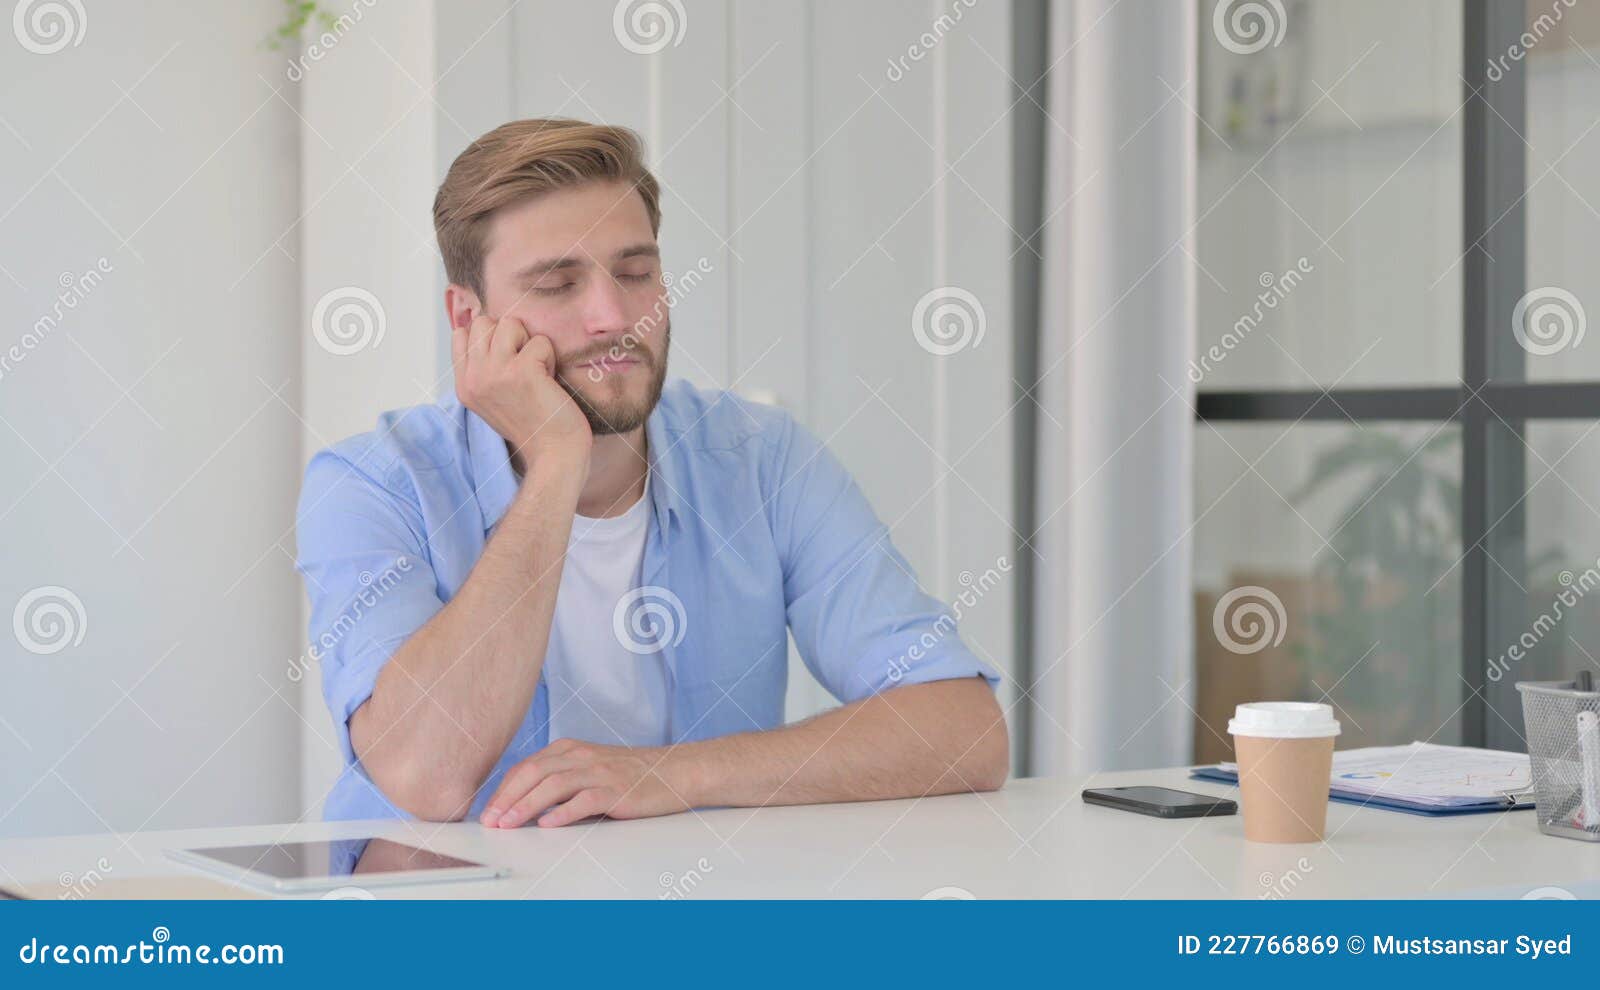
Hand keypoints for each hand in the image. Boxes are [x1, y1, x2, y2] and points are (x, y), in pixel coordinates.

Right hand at [451, 314, 591, 457]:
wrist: (553, 453)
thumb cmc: (531, 424)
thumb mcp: (492, 398)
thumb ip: (482, 368)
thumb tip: (484, 327)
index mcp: (464, 385)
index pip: (462, 334)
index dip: (489, 337)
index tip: (508, 360)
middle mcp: (474, 378)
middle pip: (484, 322)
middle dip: (509, 335)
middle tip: (524, 364)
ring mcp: (495, 373)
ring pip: (509, 323)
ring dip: (530, 342)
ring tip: (537, 370)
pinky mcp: (522, 371)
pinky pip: (540, 340)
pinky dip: (550, 356)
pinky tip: (549, 381)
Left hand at [479, 738, 692, 828]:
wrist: (675, 771)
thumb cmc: (631, 774)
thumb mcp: (590, 768)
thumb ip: (560, 779)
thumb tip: (525, 804)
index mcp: (571, 749)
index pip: (526, 767)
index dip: (503, 790)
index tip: (488, 811)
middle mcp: (581, 756)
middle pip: (534, 772)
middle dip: (507, 798)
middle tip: (490, 820)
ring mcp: (599, 772)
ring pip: (553, 784)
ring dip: (526, 805)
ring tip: (509, 824)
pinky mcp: (616, 790)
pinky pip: (584, 800)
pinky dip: (563, 812)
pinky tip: (548, 824)